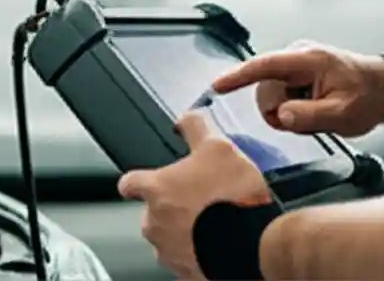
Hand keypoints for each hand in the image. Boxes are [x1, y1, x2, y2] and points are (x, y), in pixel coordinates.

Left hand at [117, 112, 272, 278]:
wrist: (253, 243)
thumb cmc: (232, 197)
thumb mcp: (219, 148)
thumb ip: (196, 129)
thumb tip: (186, 118)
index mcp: (157, 191)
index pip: (129, 183)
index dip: (138, 181)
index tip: (144, 181)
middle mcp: (155, 224)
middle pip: (154, 212)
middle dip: (174, 206)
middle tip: (201, 198)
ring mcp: (169, 253)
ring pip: (170, 238)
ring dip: (187, 229)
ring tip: (216, 221)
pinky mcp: (187, 273)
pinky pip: (189, 258)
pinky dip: (201, 251)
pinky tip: (222, 241)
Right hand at [210, 40, 383, 136]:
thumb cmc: (369, 96)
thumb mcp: (344, 114)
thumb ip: (311, 116)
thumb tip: (282, 115)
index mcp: (309, 59)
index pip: (265, 66)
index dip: (238, 76)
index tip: (217, 86)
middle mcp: (298, 57)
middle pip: (267, 91)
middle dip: (282, 112)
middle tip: (312, 120)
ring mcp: (296, 65)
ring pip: (273, 99)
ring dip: (290, 114)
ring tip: (318, 114)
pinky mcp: (297, 75)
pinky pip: (282, 98)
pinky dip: (295, 110)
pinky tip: (315, 110)